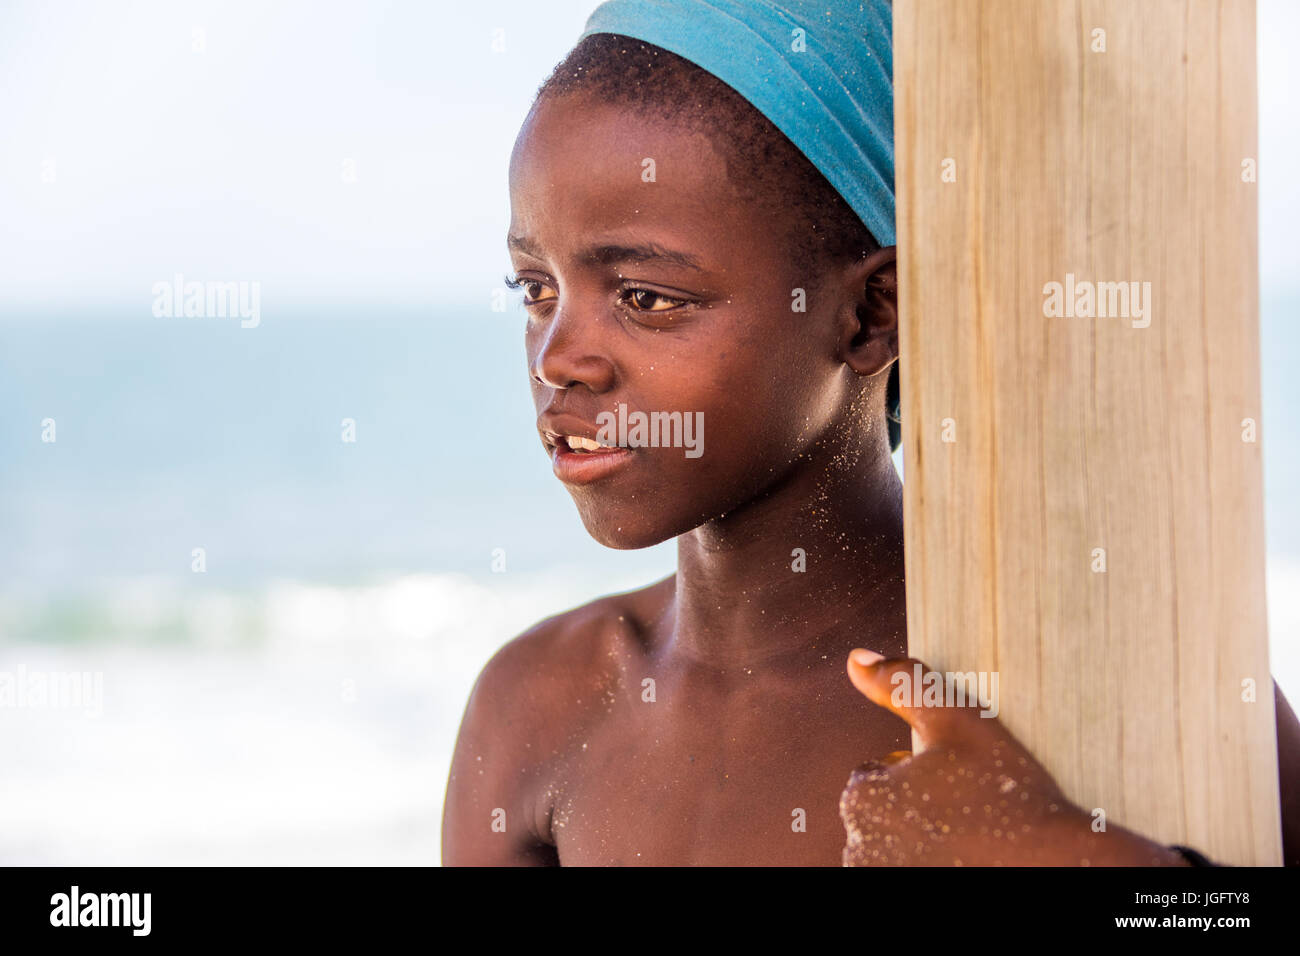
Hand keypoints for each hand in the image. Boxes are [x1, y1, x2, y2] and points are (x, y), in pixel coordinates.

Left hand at [839, 649, 1188, 865]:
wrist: (1059, 866)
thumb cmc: (1012, 797)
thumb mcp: (959, 721)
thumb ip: (904, 684)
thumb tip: (858, 659)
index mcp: (861, 799)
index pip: (878, 775)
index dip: (921, 772)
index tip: (958, 783)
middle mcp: (860, 848)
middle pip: (887, 815)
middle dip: (920, 807)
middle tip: (972, 811)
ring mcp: (883, 880)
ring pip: (900, 848)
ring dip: (927, 840)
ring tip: (975, 836)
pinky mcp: (911, 900)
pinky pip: (917, 870)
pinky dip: (936, 865)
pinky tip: (973, 859)